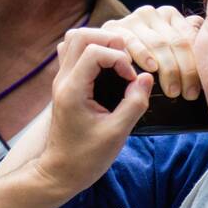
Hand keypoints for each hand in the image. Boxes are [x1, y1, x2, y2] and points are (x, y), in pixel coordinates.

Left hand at [35, 27, 152, 192]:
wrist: (60, 172)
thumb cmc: (87, 157)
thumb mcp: (117, 133)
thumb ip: (134, 103)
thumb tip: (147, 78)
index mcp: (73, 90)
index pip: (94, 51)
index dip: (119, 58)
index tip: (131, 79)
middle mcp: (63, 80)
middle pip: (80, 35)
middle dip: (109, 40)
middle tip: (127, 61)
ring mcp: (61, 80)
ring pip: (73, 40)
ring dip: (100, 42)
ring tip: (119, 60)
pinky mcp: (65, 85)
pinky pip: (73, 53)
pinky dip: (92, 51)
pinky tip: (108, 68)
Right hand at [101, 5, 203, 98]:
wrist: (107, 57)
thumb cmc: (145, 60)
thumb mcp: (169, 51)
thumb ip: (188, 42)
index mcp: (170, 15)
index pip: (189, 39)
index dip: (195, 66)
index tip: (196, 90)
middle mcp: (152, 13)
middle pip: (176, 42)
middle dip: (184, 71)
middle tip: (187, 94)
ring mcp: (133, 18)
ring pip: (158, 43)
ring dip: (168, 69)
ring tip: (172, 90)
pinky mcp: (114, 27)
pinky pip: (132, 41)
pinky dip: (142, 55)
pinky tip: (150, 69)